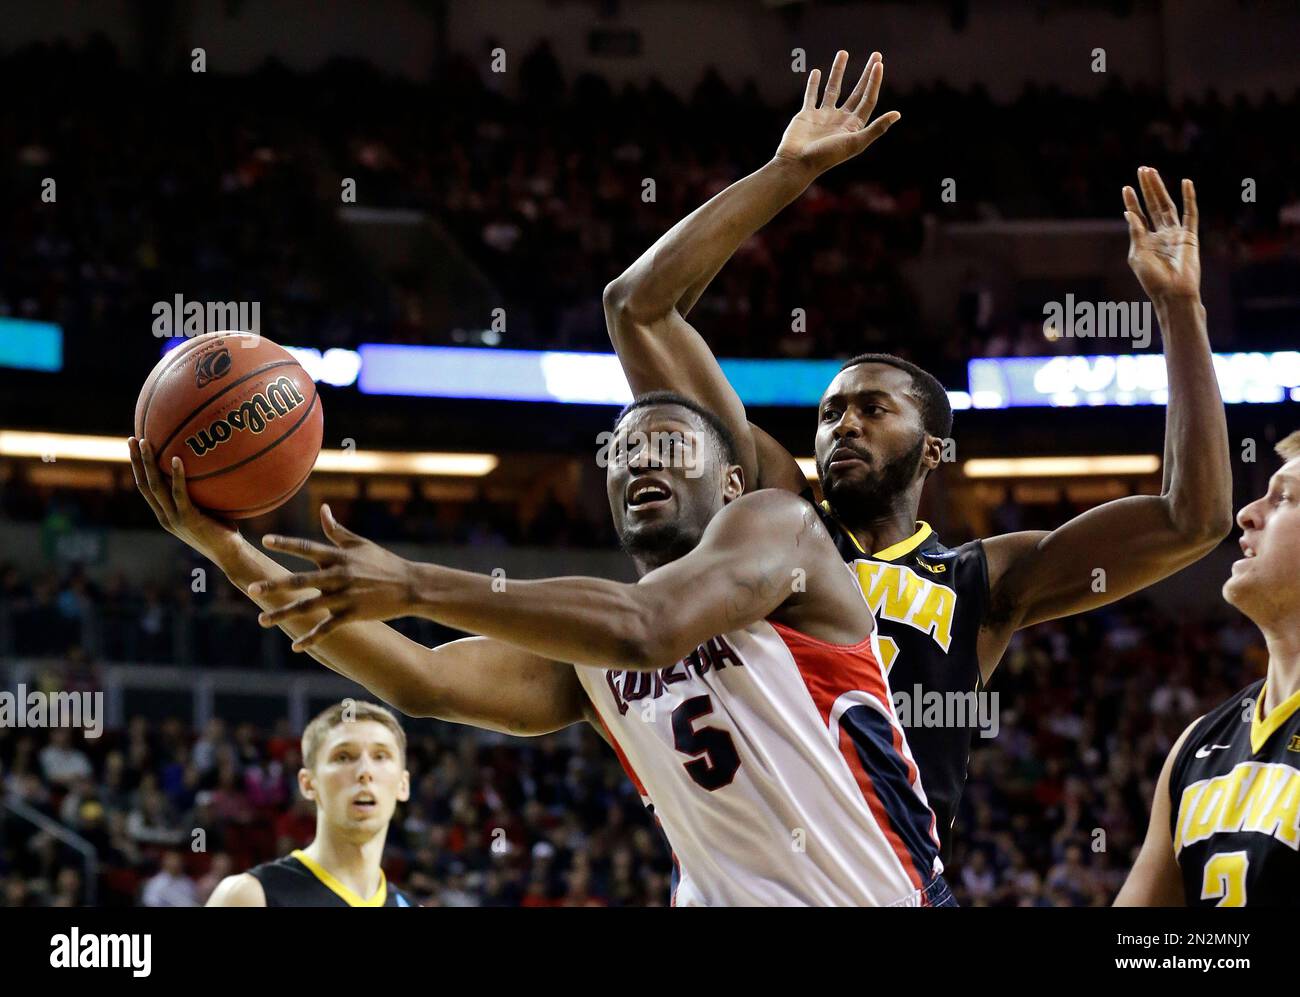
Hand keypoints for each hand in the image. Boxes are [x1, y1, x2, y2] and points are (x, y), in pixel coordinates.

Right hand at [128, 436, 242, 562]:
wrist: (230, 555)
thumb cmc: (224, 530)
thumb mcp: (207, 509)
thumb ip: (200, 493)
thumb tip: (208, 466)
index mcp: (165, 514)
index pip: (145, 488)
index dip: (138, 468)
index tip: (135, 447)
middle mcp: (165, 516)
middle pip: (144, 484)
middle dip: (136, 461)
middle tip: (132, 438)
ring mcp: (175, 519)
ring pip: (155, 487)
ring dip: (149, 463)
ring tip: (146, 442)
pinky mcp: (188, 520)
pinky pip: (180, 494)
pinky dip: (177, 476)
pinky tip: (177, 459)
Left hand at [250, 504, 416, 648]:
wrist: (411, 585)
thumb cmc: (383, 562)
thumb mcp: (359, 544)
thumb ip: (336, 529)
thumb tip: (322, 508)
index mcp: (338, 556)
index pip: (308, 548)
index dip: (287, 543)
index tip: (266, 540)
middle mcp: (338, 575)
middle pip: (300, 580)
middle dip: (274, 584)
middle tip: (250, 588)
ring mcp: (345, 596)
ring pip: (308, 607)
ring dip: (284, 614)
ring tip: (262, 620)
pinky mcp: (353, 614)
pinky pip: (328, 628)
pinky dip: (312, 638)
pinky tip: (296, 647)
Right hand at [774, 50, 899, 176]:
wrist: (797, 164)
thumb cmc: (826, 157)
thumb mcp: (855, 143)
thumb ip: (876, 129)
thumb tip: (898, 114)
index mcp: (853, 126)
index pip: (868, 99)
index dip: (875, 82)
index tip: (879, 64)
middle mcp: (840, 120)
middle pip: (857, 92)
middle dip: (866, 73)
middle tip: (876, 55)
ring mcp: (823, 116)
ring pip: (833, 89)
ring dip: (839, 71)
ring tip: (844, 52)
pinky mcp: (806, 115)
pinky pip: (811, 96)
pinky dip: (813, 84)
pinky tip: (817, 72)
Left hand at [1123, 167, 1199, 302]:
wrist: (1173, 293)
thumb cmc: (1153, 279)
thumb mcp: (1138, 255)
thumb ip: (1135, 232)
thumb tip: (1128, 213)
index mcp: (1145, 241)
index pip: (1138, 216)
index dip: (1132, 202)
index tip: (1126, 187)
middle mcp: (1161, 235)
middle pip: (1153, 206)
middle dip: (1147, 188)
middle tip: (1142, 169)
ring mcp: (1176, 234)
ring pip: (1168, 205)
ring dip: (1160, 188)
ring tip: (1152, 172)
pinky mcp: (1190, 236)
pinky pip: (1191, 213)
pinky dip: (1189, 198)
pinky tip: (1186, 182)